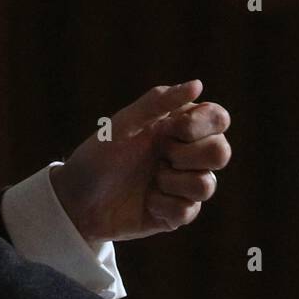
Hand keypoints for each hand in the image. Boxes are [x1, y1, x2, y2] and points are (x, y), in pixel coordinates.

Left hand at [50, 80, 230, 244]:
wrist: (77, 201)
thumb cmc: (98, 155)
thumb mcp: (123, 124)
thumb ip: (158, 101)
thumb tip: (198, 84)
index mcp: (178, 127)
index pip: (218, 118)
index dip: (204, 125)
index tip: (173, 129)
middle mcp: (186, 154)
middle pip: (221, 152)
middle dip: (190, 156)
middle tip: (161, 157)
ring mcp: (183, 185)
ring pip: (208, 185)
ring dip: (173, 182)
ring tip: (151, 180)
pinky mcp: (177, 214)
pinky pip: (189, 211)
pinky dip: (163, 205)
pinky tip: (146, 202)